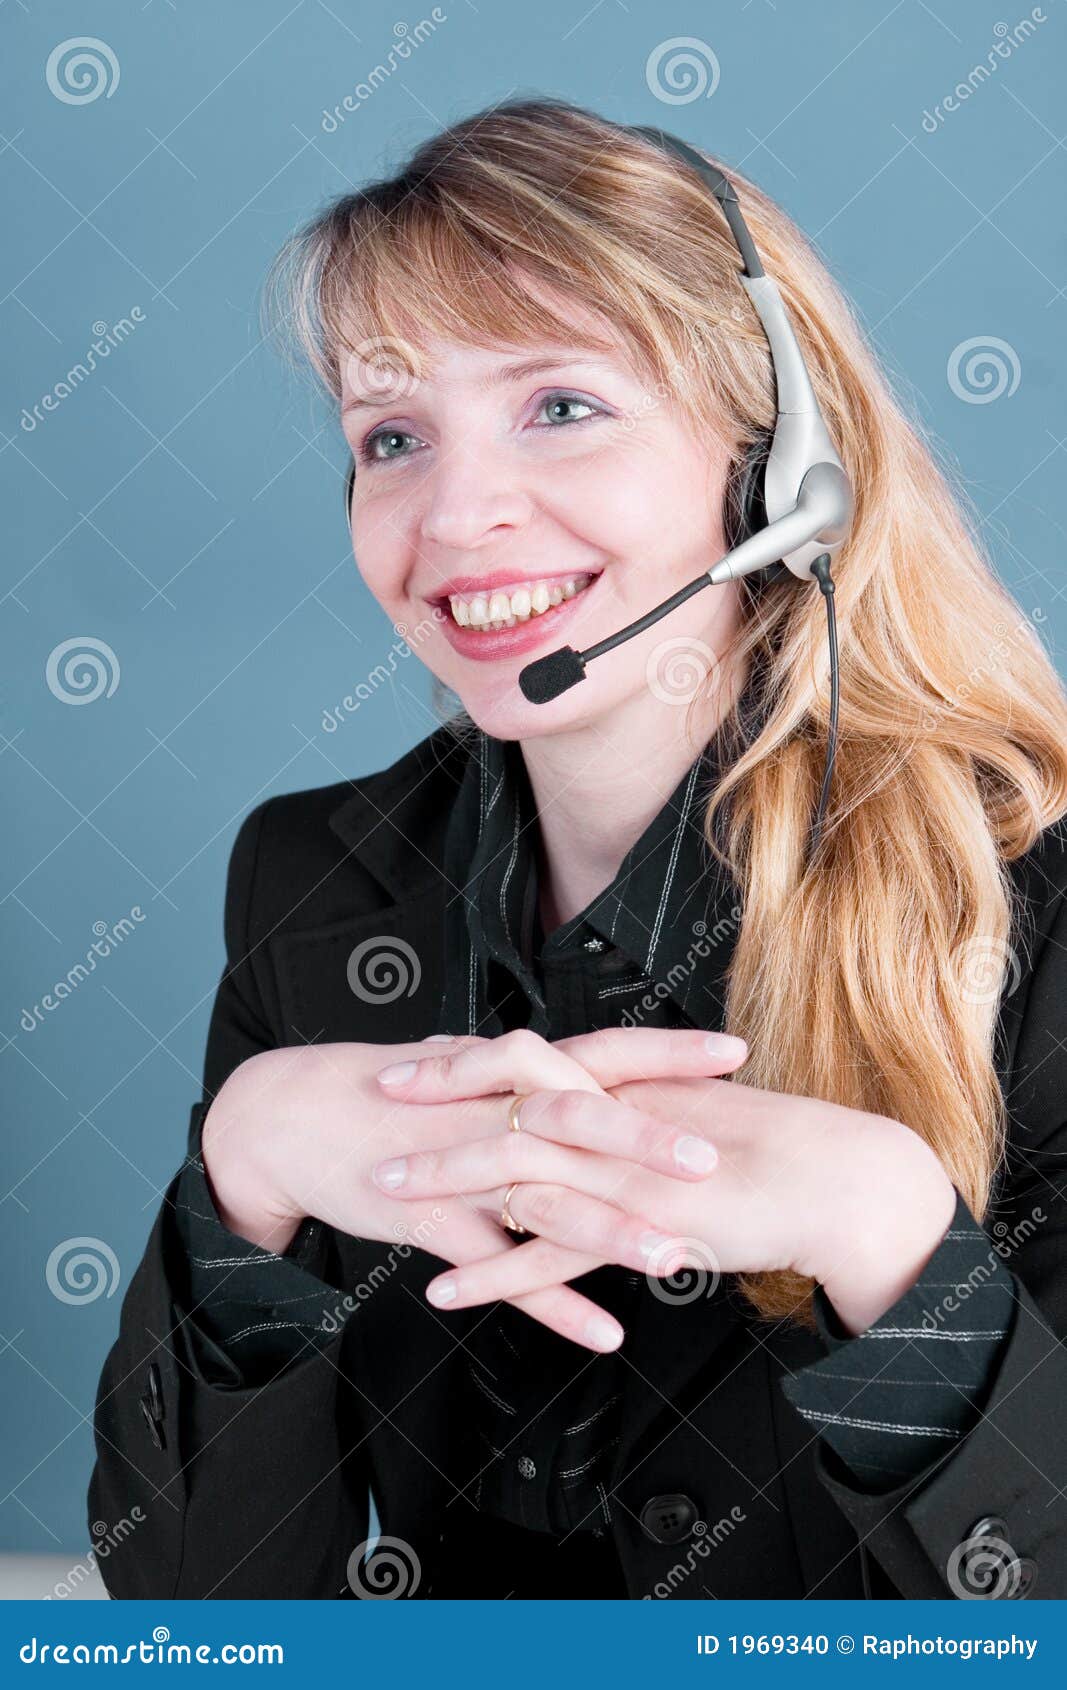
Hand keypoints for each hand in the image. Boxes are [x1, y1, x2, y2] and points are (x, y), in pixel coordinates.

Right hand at [199, 1029, 739, 1349]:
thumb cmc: (380, 1091)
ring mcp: (460, 1169)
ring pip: (546, 1201)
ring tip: (679, 1262)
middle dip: (648, 1139)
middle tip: (712, 1161)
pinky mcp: (430, 1222)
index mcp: (508, 1072)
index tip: (732, 1050)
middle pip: (579, 1118)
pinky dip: (554, 1304)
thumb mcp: (457, 1068)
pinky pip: (501, 1270)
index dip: (665, 1050)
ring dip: (614, 1232)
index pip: (599, 1050)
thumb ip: (520, 1071)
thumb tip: (573, 1061)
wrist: (287, 1118)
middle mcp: (491, 1112)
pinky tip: (604, 1333)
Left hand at [376, 1057, 955, 1337]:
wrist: (834, 1181)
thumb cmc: (772, 1148)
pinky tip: (442, 1291)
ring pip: (513, 1172)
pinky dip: (489, 1276)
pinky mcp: (635, 1231)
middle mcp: (615, 1119)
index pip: (530, 1056)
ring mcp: (620, 1174)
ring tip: (382, 1195)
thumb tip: (602, 1102)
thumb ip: (639, 1107)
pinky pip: (547, 1258)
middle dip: (434, 1099)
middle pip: (506, 1099)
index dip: (465, 1057)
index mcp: (626, 1083)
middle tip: (375, 1096)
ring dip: (444, 1184)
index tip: (412, 1057)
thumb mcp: (691, 1112)